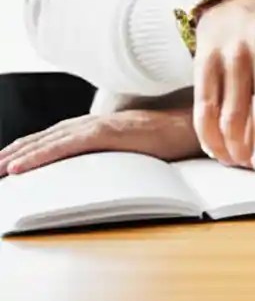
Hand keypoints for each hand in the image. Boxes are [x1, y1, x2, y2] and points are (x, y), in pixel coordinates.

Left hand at [0, 109, 200, 176]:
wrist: (190, 131)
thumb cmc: (165, 143)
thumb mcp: (128, 152)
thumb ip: (105, 156)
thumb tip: (90, 175)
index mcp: (93, 129)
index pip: (49, 139)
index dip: (24, 150)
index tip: (3, 165)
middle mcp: (89, 124)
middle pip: (39, 139)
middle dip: (10, 155)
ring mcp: (96, 127)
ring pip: (44, 142)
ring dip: (15, 157)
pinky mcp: (104, 134)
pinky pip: (63, 147)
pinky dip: (37, 156)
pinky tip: (18, 168)